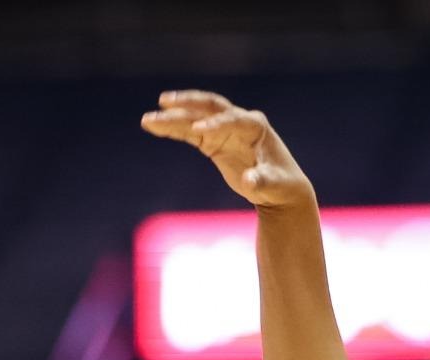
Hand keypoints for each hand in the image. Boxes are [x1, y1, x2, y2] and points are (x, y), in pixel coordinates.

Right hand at [141, 90, 314, 210]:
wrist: (279, 188)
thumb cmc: (281, 185)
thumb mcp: (275, 185)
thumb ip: (262, 182)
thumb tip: (250, 182)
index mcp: (256, 126)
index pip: (232, 119)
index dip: (216, 124)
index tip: (198, 131)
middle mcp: (238, 121)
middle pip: (210, 106)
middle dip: (188, 103)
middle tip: (164, 102)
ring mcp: (223, 129)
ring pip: (195, 117)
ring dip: (173, 116)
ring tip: (148, 119)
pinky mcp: (213, 140)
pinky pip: (189, 131)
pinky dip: (173, 129)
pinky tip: (153, 126)